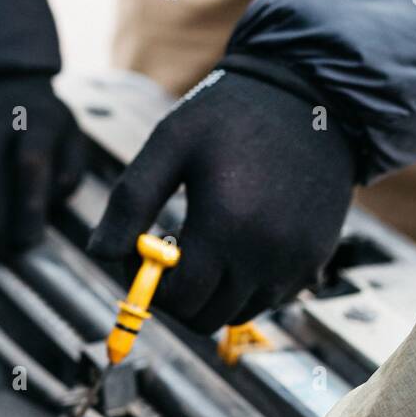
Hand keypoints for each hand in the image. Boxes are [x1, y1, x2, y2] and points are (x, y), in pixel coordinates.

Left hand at [89, 71, 355, 334]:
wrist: (312, 98)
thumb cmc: (231, 116)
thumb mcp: (171, 143)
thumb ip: (130, 200)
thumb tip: (100, 254)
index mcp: (225, 226)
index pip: (179, 300)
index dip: (153, 289)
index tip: (147, 257)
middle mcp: (265, 255)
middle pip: (205, 318)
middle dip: (179, 298)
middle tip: (174, 257)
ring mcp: (295, 263)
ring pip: (238, 314)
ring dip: (214, 295)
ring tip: (208, 247)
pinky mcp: (314, 262)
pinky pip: (270, 299)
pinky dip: (249, 286)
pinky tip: (242, 245)